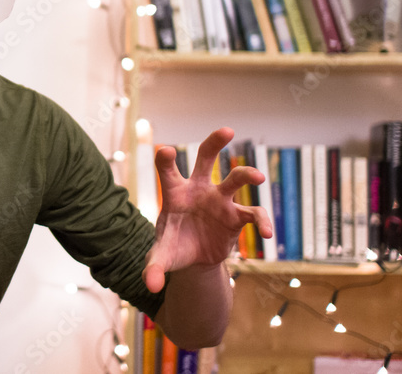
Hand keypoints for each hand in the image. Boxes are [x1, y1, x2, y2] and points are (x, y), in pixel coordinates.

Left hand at [143, 127, 273, 292]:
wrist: (192, 259)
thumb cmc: (173, 247)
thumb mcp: (161, 257)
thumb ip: (153, 268)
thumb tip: (150, 286)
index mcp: (175, 192)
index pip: (168, 168)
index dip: (165, 159)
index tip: (165, 151)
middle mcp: (199, 190)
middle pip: (206, 158)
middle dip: (215, 142)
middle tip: (226, 130)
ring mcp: (220, 201)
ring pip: (235, 179)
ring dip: (246, 174)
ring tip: (257, 176)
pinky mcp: (237, 217)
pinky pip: (254, 213)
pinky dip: (262, 221)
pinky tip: (267, 235)